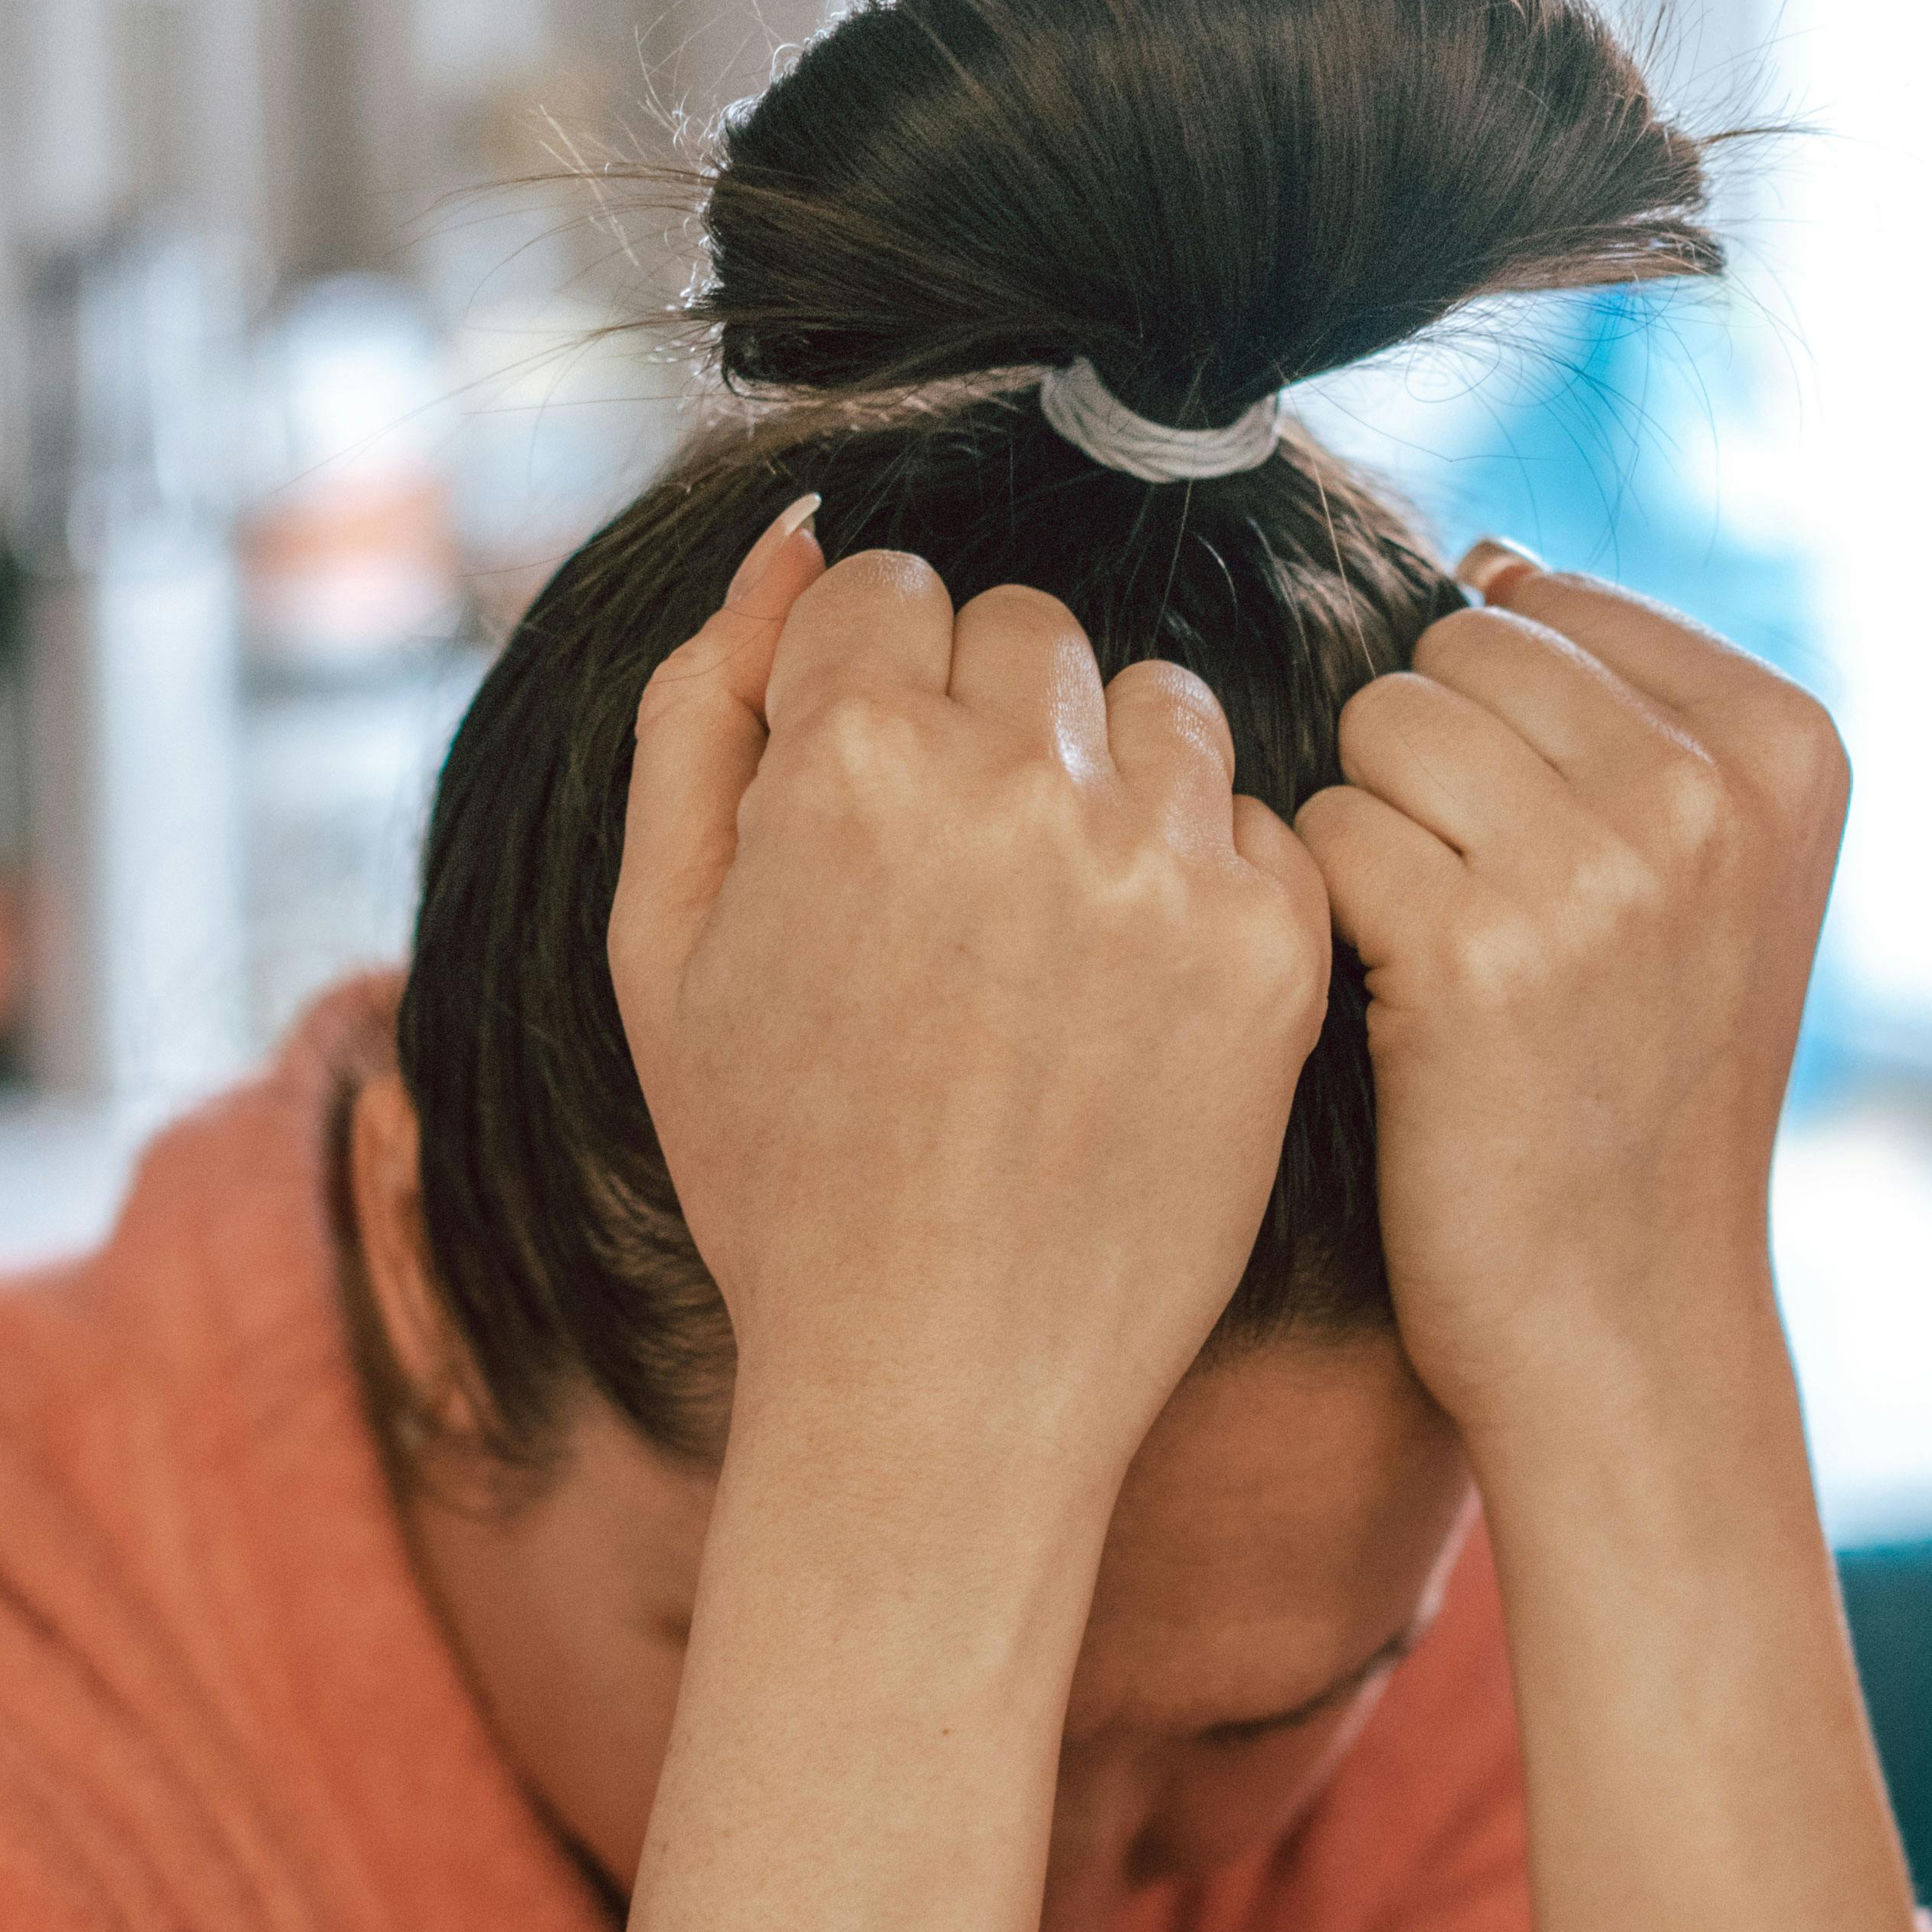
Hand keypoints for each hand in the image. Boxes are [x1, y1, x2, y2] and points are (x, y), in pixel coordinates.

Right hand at [610, 505, 1332, 1509]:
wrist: (933, 1387)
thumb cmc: (779, 1179)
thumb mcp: (661, 950)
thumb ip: (700, 717)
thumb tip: (794, 544)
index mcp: (850, 762)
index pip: (889, 592)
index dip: (867, 707)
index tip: (865, 827)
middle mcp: (1016, 786)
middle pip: (1026, 634)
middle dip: (988, 732)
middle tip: (955, 909)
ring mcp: (1158, 868)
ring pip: (1157, 705)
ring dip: (1109, 786)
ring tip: (1048, 948)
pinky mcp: (1270, 952)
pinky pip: (1252, 823)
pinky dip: (1200, 887)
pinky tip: (1132, 1006)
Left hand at [1297, 553, 1848, 1454]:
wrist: (1625, 1323)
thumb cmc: (1631, 1098)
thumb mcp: (1709, 885)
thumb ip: (1631, 714)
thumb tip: (1490, 558)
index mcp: (1786, 746)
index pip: (1548, 601)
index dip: (1496, 727)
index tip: (1538, 860)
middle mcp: (1708, 792)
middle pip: (1454, 650)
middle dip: (1425, 768)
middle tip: (1469, 916)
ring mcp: (1600, 869)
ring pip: (1380, 727)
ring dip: (1370, 832)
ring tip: (1429, 958)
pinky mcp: (1475, 954)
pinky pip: (1324, 831)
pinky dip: (1321, 911)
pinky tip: (1381, 1003)